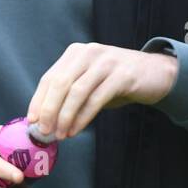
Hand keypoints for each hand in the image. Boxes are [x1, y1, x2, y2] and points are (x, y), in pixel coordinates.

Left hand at [26, 42, 177, 141]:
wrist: (155, 73)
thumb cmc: (117, 81)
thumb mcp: (90, 81)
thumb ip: (69, 93)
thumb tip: (45, 119)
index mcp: (75, 53)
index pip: (50, 77)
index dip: (38, 100)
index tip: (31, 121)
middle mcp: (88, 52)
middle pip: (60, 83)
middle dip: (49, 110)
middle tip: (44, 131)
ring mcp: (106, 62)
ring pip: (77, 92)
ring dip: (65, 116)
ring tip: (60, 134)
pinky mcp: (122, 75)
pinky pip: (96, 98)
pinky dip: (83, 117)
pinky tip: (76, 129)